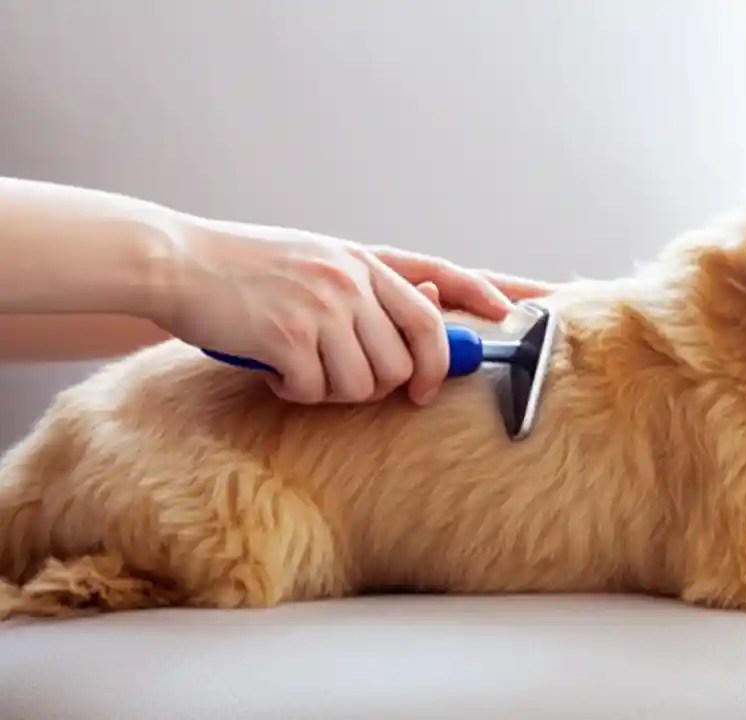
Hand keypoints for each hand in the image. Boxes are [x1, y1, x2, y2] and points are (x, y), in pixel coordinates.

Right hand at [155, 217, 553, 404]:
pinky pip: (322, 390)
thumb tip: (421, 313)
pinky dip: (300, 392)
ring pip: (372, 380)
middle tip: (393, 392)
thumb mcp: (316, 262)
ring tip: (307, 369)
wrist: (179, 263)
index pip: (438, 275)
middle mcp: (352, 278)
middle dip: (410, 381)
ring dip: (341, 390)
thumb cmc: (248, 268)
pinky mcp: (292, 336)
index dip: (481, 294)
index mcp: (362, 257)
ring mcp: (325, 305)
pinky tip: (275, 370)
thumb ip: (366, 287)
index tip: (513, 312)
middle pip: (417, 347)